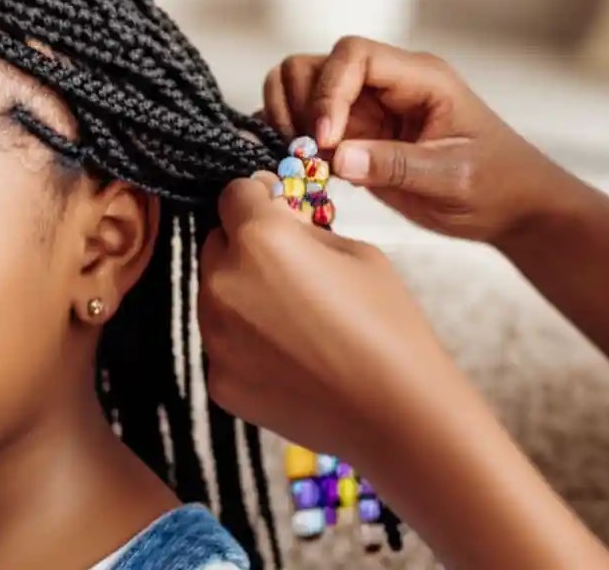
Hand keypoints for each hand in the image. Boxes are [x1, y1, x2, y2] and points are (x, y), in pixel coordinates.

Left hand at [197, 172, 451, 457]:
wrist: (395, 413)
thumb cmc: (388, 324)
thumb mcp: (357, 252)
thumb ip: (305, 231)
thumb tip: (280, 221)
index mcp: (260, 239)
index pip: (233, 194)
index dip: (255, 197)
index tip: (272, 206)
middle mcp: (222, 283)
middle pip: (217, 245)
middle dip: (244, 246)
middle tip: (288, 267)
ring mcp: (215, 337)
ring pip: (214, 295)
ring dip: (241, 294)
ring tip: (293, 318)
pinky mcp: (218, 380)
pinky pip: (223, 343)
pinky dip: (245, 342)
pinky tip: (290, 357)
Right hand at [261, 36, 564, 241]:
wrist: (511, 207)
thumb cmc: (495, 184)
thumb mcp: (452, 177)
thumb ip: (394, 165)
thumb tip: (335, 156)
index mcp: (418, 78)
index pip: (353, 55)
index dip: (329, 91)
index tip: (325, 140)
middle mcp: (386, 85)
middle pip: (314, 66)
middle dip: (299, 107)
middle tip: (307, 155)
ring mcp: (367, 110)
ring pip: (301, 91)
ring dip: (290, 124)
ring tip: (305, 165)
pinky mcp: (356, 138)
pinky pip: (307, 127)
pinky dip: (292, 144)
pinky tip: (301, 173)